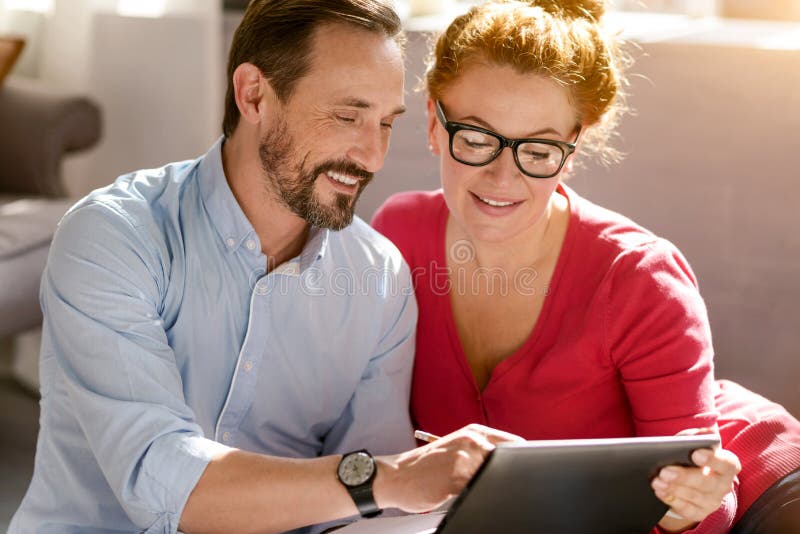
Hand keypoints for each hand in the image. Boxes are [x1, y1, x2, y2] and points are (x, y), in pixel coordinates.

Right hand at [374, 424, 523, 512]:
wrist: (395, 475)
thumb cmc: (426, 465)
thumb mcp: (457, 448)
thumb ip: (483, 451)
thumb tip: (513, 463)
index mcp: (474, 432)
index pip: (515, 445)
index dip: (523, 461)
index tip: (525, 473)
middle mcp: (472, 441)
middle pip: (509, 460)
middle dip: (511, 474)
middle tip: (508, 485)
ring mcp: (465, 459)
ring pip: (495, 475)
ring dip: (494, 486)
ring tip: (483, 491)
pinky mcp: (456, 479)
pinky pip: (479, 490)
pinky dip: (479, 495)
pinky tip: (467, 496)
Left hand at [652, 429, 740, 532]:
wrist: (688, 477)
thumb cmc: (689, 454)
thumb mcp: (691, 442)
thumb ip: (694, 437)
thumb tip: (701, 434)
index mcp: (727, 465)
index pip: (727, 463)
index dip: (713, 459)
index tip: (695, 453)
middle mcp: (724, 485)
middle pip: (708, 483)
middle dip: (685, 477)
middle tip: (665, 471)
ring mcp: (713, 501)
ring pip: (695, 497)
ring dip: (674, 489)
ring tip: (657, 481)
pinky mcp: (700, 512)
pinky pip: (687, 510)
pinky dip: (672, 500)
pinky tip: (660, 492)